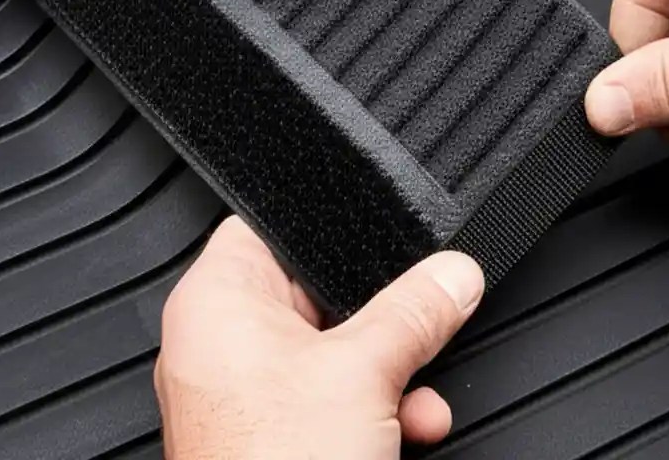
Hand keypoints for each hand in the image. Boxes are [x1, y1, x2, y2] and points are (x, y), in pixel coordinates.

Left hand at [155, 217, 484, 458]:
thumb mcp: (366, 370)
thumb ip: (416, 310)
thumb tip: (452, 273)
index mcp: (216, 302)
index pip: (273, 230)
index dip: (333, 232)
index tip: (387, 244)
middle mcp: (216, 344)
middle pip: (314, 297)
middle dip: (380, 322)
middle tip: (418, 327)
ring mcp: (238, 396)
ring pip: (327, 356)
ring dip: (386, 376)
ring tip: (417, 399)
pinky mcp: (264, 438)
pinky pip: (322, 402)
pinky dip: (367, 413)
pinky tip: (407, 429)